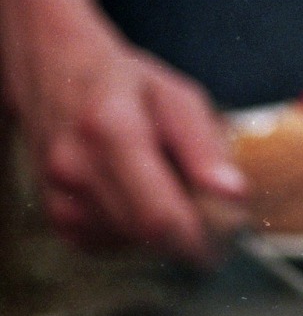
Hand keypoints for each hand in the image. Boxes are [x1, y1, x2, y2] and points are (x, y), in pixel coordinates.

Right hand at [0, 0, 245, 263]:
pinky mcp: (55, 213)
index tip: (228, 240)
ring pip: (133, 243)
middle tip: (211, 216)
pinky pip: (110, 244)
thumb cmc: (128, 84)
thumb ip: (206, 147)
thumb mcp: (179, 98)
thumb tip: (235, 195)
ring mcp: (59, 193)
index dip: (200, 240)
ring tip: (165, 189)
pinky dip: (134, 232)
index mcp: (110, 129)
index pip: (159, 216)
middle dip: (189, 237)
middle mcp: (75, 166)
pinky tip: (136, 196)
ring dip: (162, 231)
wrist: (55, 71)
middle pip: (149, 235)